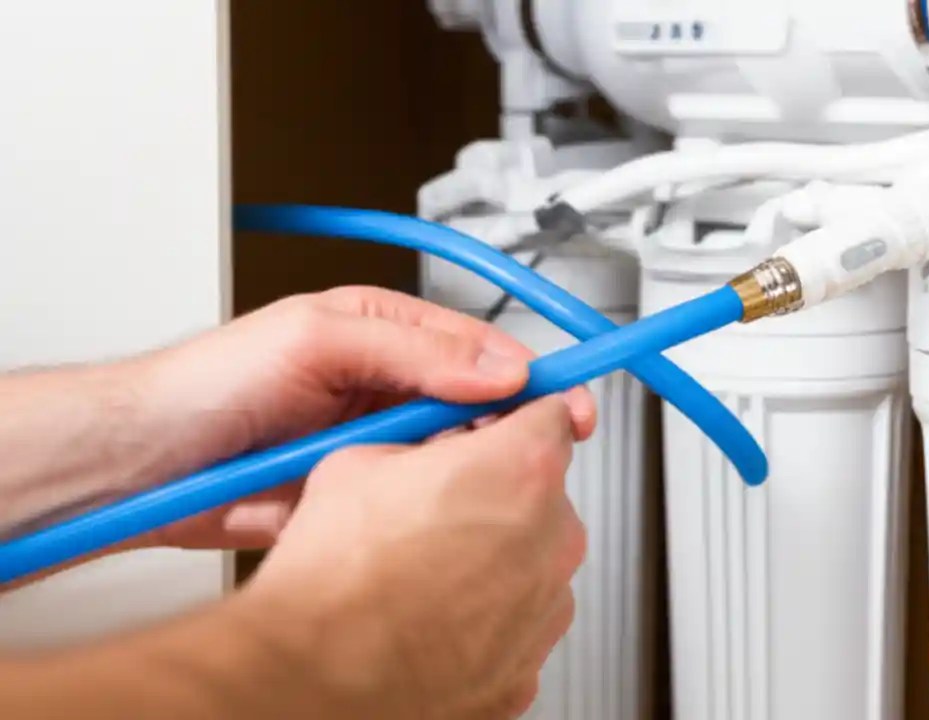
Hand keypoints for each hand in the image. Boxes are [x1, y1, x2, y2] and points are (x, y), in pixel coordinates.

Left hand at [123, 286, 594, 549]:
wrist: (148, 466)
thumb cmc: (211, 383)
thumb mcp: (318, 338)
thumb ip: (413, 349)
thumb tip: (495, 365)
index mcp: (385, 334)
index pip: (480, 351)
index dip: (529, 375)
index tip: (566, 401)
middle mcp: (387, 388)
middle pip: (477, 411)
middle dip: (504, 432)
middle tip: (528, 453)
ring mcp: (375, 445)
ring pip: (450, 462)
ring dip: (458, 473)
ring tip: (455, 479)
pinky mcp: (360, 495)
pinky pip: (413, 504)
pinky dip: (424, 511)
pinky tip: (426, 513)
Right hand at [241, 397, 585, 718]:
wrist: (314, 675)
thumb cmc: (333, 575)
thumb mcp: (360, 458)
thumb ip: (424, 444)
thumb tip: (430, 448)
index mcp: (522, 469)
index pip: (552, 413)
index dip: (518, 415)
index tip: (504, 421)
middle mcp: (552, 538)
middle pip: (543, 492)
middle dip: (499, 492)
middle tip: (439, 507)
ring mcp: (546, 609)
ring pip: (533, 560)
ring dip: (493, 558)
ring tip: (424, 572)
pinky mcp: (527, 668)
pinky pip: (517, 624)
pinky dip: (484, 619)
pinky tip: (432, 619)